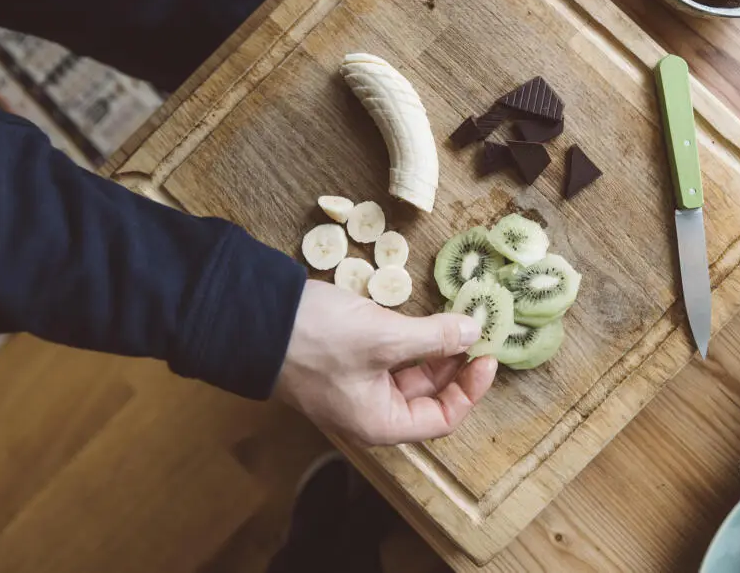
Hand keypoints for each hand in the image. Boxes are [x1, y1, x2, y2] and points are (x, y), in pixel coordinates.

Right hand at [275, 280, 497, 445]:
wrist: (252, 319)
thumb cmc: (318, 339)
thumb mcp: (384, 337)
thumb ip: (434, 338)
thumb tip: (473, 332)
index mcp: (380, 423)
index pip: (443, 419)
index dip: (470, 389)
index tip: (487, 355)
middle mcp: (369, 412)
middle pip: (427, 396)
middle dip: (453, 364)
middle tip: (474, 330)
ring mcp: (354, 387)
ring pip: (408, 374)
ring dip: (432, 349)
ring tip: (452, 320)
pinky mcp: (344, 362)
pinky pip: (388, 358)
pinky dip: (409, 341)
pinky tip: (420, 318)